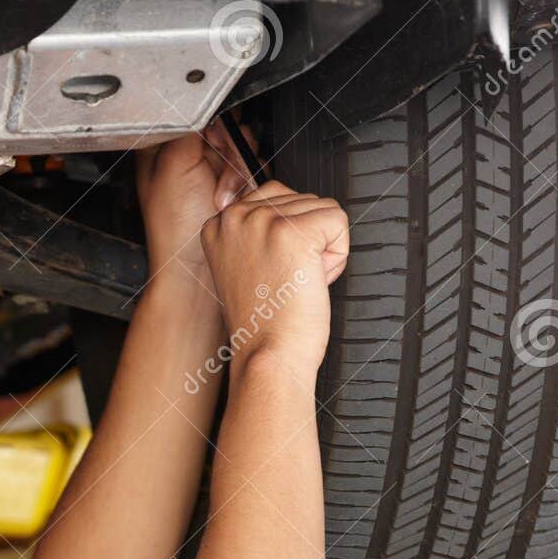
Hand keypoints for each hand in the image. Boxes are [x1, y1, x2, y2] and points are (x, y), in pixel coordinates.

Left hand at [135, 122, 252, 303]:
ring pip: (242, 147)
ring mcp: (213, 173)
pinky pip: (253, 169)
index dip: (207, 117)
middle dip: (226, 149)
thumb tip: (200, 98)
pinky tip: (233, 201)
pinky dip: (248, 184)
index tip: (208, 137)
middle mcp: (189, 155)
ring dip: (236, 172)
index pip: (195, 105)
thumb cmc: (174, 230)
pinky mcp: (234, 188)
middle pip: (225, 123)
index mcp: (165, 144)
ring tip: (221, 198)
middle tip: (214, 172)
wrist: (196, 274)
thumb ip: (186, 124)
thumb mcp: (172, 163)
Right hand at [200, 179, 349, 374]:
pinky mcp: (294, 233)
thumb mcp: (246, 267)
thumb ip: (258, 233)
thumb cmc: (263, 327)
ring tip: (296, 284)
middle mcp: (235, 217)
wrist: (267, 360)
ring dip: (322, 250)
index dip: (287, 240)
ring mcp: (263, 222)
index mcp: (218, 224)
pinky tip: (312, 281)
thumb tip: (289, 207)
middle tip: (284, 283)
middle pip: (301, 200)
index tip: (270, 275)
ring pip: (322, 210)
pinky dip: (338, 256)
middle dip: (307, 242)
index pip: (276, 198)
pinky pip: (338, 222)